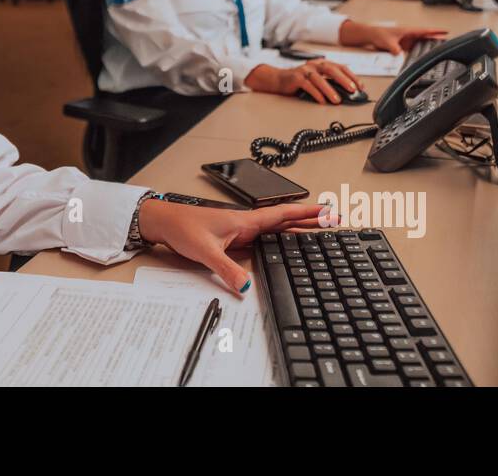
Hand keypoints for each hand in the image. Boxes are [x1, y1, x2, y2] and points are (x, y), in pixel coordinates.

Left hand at [137, 199, 335, 294]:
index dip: (307, 213)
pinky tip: (285, 246)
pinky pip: (264, 239)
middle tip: (334, 222)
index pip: (283, 215)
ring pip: (276, 229)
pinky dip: (279, 240)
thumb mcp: (205, 251)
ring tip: (319, 232)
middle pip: (285, 221)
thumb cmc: (182, 228)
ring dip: (296, 229)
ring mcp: (241, 232)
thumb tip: (244, 286)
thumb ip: (225, 268)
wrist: (163, 223)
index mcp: (245, 221)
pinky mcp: (234, 240)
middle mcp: (247, 224)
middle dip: (310, 221)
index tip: (329, 211)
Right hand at [244, 59, 361, 101]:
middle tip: (352, 90)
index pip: (340, 67)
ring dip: (330, 90)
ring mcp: (305, 70)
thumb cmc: (300, 81)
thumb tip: (347, 93)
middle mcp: (314, 64)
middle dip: (344, 80)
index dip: (351, 76)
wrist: (279, 80)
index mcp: (322, 64)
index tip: (360, 87)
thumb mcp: (318, 81)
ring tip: (337, 100)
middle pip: (332, 70)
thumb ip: (330, 83)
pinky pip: (308, 85)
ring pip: (320, 79)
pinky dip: (316, 93)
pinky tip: (322, 101)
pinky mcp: (296, 78)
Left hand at [358, 25, 447, 53]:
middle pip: (426, 36)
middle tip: (447, 40)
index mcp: (408, 31)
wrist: (371, 35)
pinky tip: (424, 53)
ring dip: (429, 44)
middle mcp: (409, 35)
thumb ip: (394, 49)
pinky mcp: (403, 45)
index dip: (436, 31)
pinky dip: (420, 50)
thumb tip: (399, 53)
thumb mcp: (387, 42)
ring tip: (439, 47)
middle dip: (437, 38)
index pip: (425, 31)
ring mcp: (407, 40)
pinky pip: (415, 48)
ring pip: (421, 42)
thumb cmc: (378, 34)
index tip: (445, 31)